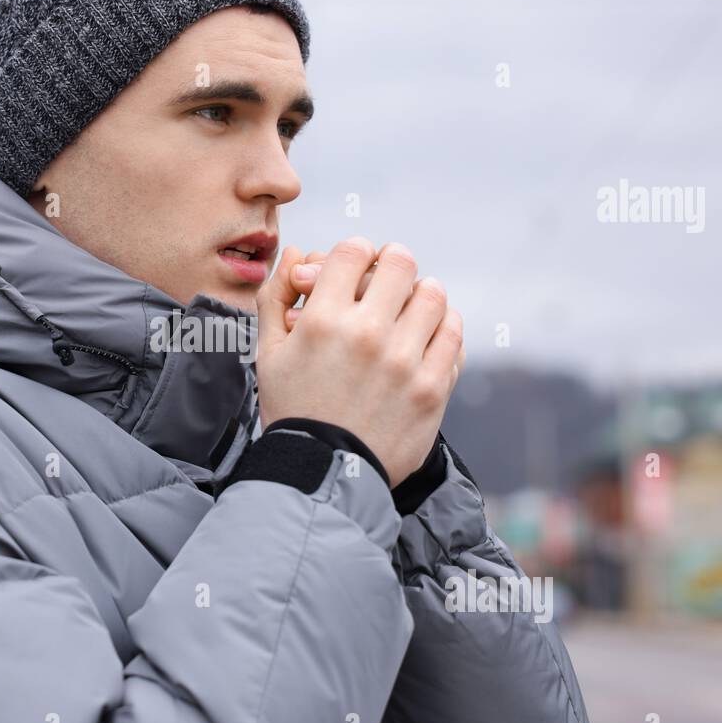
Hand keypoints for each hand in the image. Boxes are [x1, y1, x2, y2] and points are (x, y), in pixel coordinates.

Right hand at [255, 237, 464, 487]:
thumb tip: (297, 254)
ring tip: (411, 307)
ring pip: (433, 294)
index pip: (353, 250)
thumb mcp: (268, 355)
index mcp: (322, 321)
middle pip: (400, 263)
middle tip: (389, 278)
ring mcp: (404, 361)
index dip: (355, 253)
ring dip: (421, 293)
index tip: (356, 269)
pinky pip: (453, 333)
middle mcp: (366, 334)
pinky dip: (443, 326)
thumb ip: (276, 298)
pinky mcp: (432, 387)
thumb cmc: (293, 410)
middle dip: (393, 264)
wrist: (324, 472)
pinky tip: (427, 336)